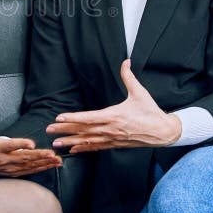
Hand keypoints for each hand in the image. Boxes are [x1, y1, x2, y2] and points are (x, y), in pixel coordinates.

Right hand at [0, 103, 61, 176]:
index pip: (10, 145)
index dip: (21, 144)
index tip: (31, 143)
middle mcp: (4, 159)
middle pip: (23, 157)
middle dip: (38, 155)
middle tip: (51, 153)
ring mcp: (10, 167)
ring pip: (29, 166)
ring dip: (44, 163)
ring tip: (56, 160)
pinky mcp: (14, 172)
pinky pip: (29, 171)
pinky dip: (41, 168)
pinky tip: (51, 165)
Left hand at [46, 59, 181, 152]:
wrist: (163, 132)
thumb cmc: (151, 112)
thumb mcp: (140, 93)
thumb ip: (129, 77)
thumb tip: (126, 61)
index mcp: (114, 116)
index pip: (88, 118)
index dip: (73, 118)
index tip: (59, 118)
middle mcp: (110, 129)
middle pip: (83, 130)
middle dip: (65, 131)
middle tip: (49, 131)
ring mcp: (112, 138)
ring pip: (87, 141)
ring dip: (71, 142)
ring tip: (56, 144)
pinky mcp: (115, 144)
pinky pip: (96, 147)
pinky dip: (84, 149)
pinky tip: (73, 150)